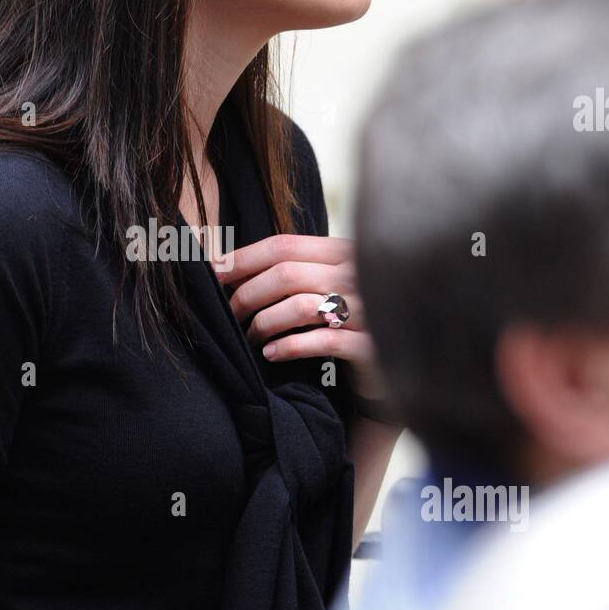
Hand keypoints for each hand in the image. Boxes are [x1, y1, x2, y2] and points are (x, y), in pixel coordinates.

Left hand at [211, 233, 385, 401]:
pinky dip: (290, 346)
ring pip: (301, 306)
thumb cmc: (346, 322)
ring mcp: (368, 310)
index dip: (243, 258)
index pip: (285, 245)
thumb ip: (292, 270)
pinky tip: (272, 354)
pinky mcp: (372, 346)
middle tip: (231, 316)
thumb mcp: (325, 285)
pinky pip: (324, 342)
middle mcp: (358, 275)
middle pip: (286, 274)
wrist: (394, 364)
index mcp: (344, 252)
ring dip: (264, 323)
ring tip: (251, 338)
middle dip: (247, 295)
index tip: (214, 274)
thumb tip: (225, 265)